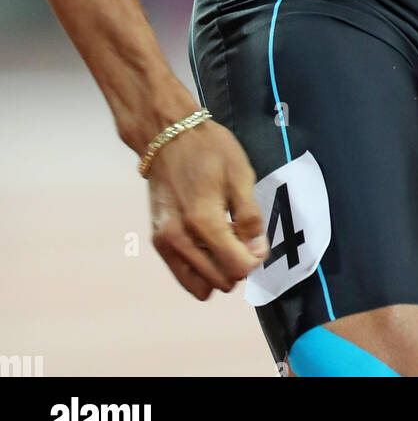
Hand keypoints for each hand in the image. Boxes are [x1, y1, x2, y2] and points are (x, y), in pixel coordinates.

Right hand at [147, 120, 267, 298]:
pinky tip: (207, 241)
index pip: (237, 268)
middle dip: (238, 264)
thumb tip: (257, 252)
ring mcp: (165, 244)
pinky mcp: (157, 242)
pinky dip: (200, 268)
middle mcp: (179, 239)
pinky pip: (184, 275)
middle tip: (240, 235)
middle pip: (221, 282)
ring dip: (218, 270)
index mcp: (203, 221)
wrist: (167, 135)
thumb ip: (250, 218)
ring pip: (201, 286)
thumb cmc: (208, 149)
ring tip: (223, 239)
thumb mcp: (240, 175)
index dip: (255, 258)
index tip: (257, 239)